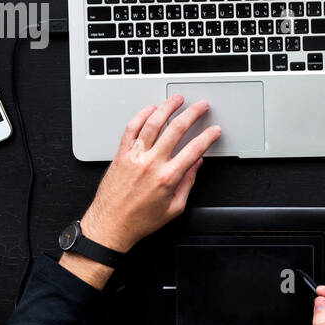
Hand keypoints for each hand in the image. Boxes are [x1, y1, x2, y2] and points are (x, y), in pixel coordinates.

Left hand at [81, 95, 220, 251]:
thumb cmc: (139, 220)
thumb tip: (195, 165)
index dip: (208, 137)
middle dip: (193, 114)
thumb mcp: (174, 208)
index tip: (214, 130)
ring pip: (153, 123)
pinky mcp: (121, 155)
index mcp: (167, 178)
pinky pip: (131, 129)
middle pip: (176, 130)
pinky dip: (141, 116)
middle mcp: (151, 163)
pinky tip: (150, 110)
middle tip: (201, 106)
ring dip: (168, 107)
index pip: (194, 149)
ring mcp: (134, 157)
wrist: (110, 225)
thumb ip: (187, 184)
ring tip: (177, 99)